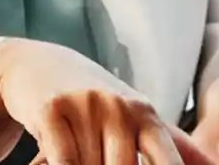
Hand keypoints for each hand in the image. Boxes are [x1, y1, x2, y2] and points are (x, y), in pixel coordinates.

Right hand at [0, 39, 212, 164]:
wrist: (40, 64)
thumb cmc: (97, 102)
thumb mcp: (137, 119)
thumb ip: (178, 150)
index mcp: (148, 116)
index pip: (168, 163)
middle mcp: (121, 108)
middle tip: (105, 163)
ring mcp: (88, 106)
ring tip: (81, 156)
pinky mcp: (53, 109)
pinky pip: (65, 161)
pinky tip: (53, 162)